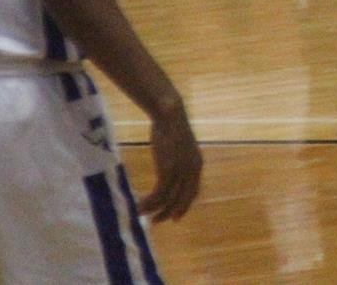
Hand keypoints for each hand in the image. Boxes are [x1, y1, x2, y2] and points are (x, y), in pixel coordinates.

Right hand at [137, 105, 202, 222]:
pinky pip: (159, 194)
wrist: (170, 115)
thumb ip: (176, 161)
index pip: (193, 192)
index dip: (184, 206)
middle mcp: (193, 171)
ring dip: (154, 210)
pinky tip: (139, 206)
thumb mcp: (177, 148)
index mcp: (197, 165)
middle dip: (169, 213)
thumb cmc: (170, 128)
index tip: (174, 217)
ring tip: (141, 213)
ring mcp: (181, 171)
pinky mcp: (168, 170)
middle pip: (182, 200)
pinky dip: (149, 203)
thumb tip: (167, 171)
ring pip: (168, 200)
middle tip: (156, 221)